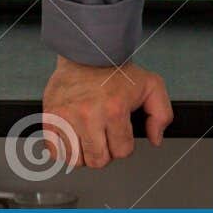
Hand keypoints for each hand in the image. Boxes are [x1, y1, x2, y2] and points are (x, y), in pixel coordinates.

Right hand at [41, 55, 172, 169]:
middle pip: (98, 160)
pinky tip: (73, 138)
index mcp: (114, 109)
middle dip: (105, 153)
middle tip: (105, 137)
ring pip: (75, 160)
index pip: (122, 151)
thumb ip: (161, 114)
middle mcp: (89, 115)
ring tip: (89, 137)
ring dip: (84, 153)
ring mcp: (67, 117)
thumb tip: (155, 139)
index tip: (121, 134)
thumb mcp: (151, 86)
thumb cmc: (117, 70)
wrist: (88, 52)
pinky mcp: (50, 117)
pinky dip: (64, 150)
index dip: (125, 145)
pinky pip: (54, 151)